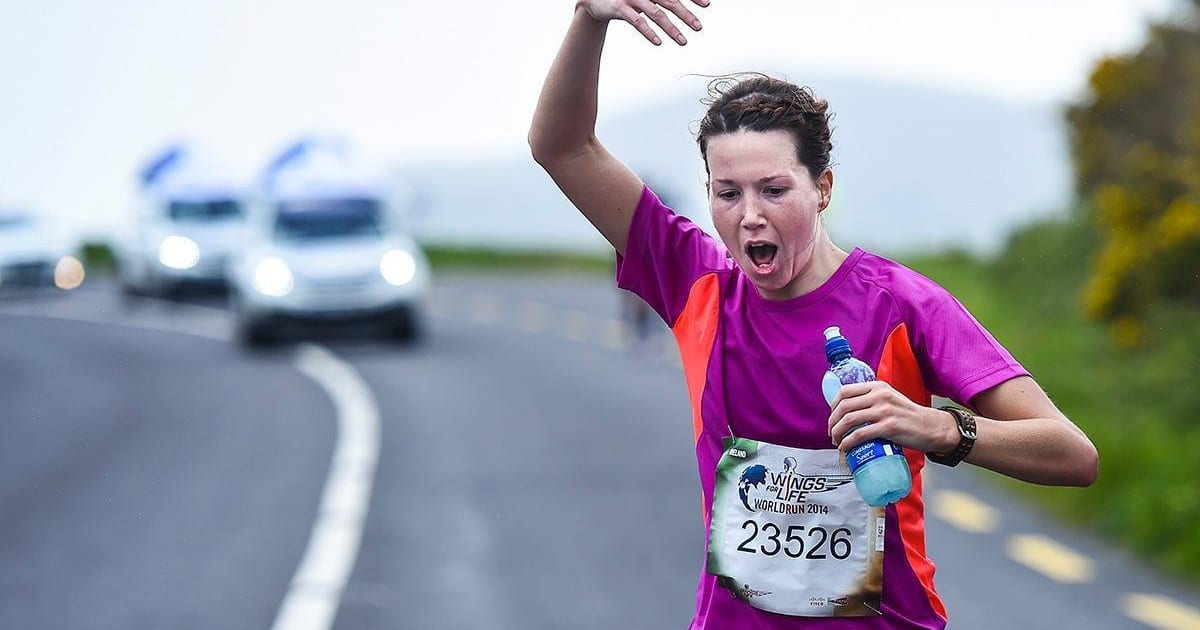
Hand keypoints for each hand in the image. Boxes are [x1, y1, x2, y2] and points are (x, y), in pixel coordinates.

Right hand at [577, 0, 708, 45]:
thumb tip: (680, 5)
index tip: (707, 4)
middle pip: (669, 1)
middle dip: (686, 14)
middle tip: (699, 27)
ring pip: (656, 13)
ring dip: (671, 28)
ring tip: (683, 41)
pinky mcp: (618, 7)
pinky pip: (636, 21)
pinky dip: (649, 32)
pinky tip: (658, 42)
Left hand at [827, 382, 957, 454]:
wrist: (931, 427)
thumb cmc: (908, 416)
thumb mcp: (889, 399)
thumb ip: (872, 400)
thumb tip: (848, 411)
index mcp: (878, 387)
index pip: (845, 391)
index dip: (833, 406)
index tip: (833, 417)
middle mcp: (879, 396)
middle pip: (844, 406)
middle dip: (833, 422)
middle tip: (832, 433)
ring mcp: (884, 411)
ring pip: (849, 420)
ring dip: (837, 433)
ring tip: (837, 442)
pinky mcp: (888, 427)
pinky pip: (860, 434)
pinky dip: (848, 442)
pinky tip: (846, 448)